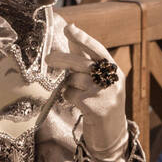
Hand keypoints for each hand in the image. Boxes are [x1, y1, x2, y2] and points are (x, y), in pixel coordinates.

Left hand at [45, 23, 128, 160]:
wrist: (112, 134)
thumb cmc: (102, 101)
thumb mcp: (99, 78)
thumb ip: (85, 56)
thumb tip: (71, 29)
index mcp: (114, 70)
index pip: (98, 50)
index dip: (83, 39)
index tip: (69, 28)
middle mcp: (112, 81)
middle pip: (82, 64)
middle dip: (62, 60)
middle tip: (48, 59)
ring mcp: (105, 95)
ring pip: (74, 80)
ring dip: (68, 84)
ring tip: (76, 92)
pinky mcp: (94, 108)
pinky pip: (71, 94)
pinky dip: (68, 97)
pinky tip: (76, 103)